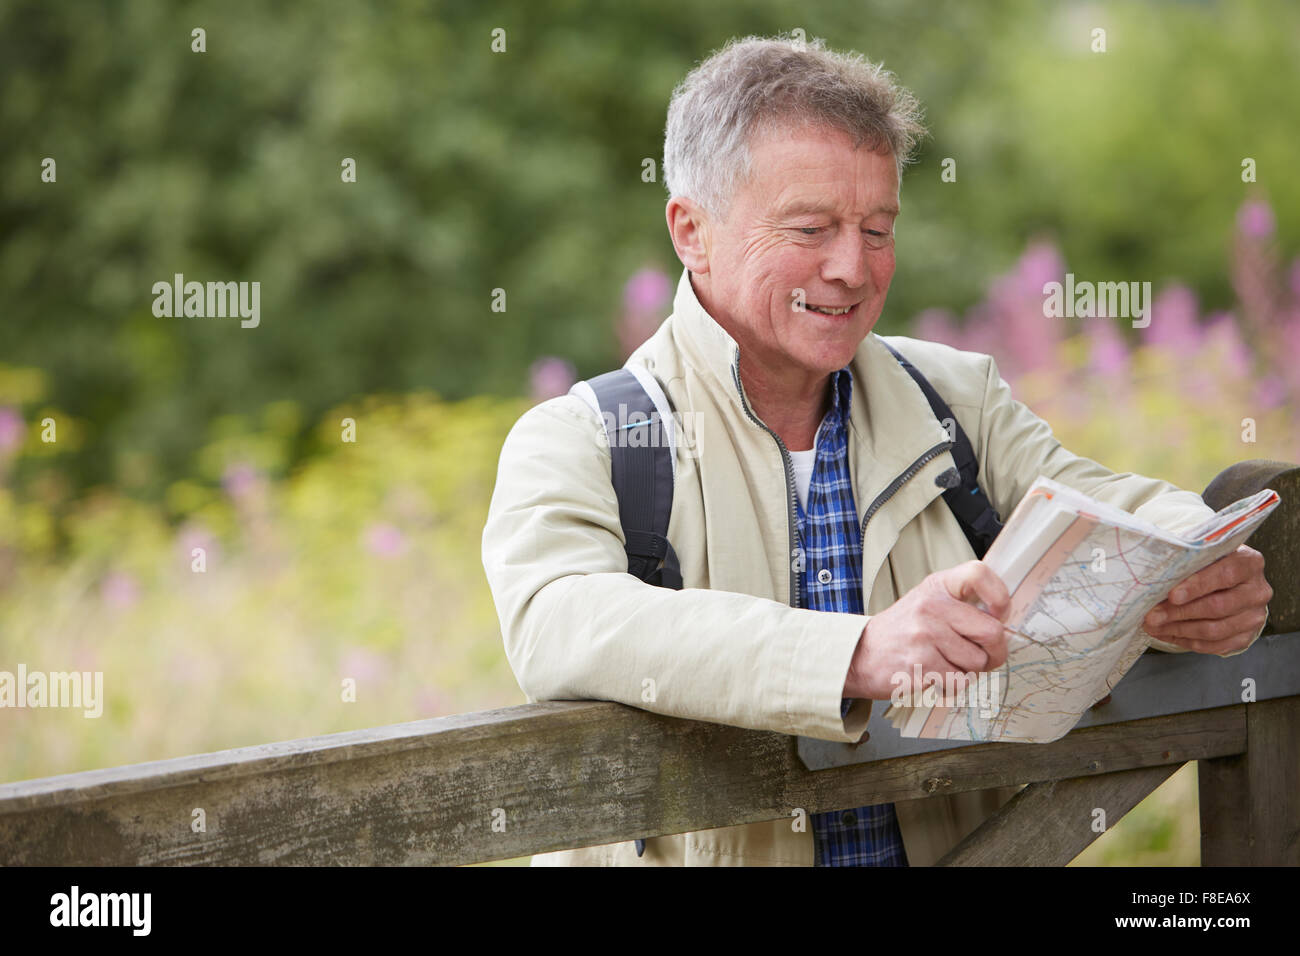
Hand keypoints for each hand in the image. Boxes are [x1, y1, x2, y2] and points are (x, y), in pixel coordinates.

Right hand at [843, 560, 1010, 699]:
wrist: (860, 654)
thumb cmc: (903, 631)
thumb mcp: (928, 602)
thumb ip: (962, 605)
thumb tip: (1004, 622)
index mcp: (937, 586)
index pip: (979, 574)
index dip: (999, 597)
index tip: (998, 614)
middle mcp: (931, 606)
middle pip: (992, 632)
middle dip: (994, 651)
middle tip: (981, 655)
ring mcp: (925, 636)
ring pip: (978, 662)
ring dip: (968, 670)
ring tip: (945, 662)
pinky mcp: (921, 666)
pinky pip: (960, 681)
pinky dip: (952, 684)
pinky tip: (935, 675)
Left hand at [1143, 545, 1271, 654]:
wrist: (1233, 583)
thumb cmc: (1211, 564)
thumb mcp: (1203, 554)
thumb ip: (1187, 562)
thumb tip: (1155, 578)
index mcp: (1249, 562)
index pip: (1225, 574)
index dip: (1197, 586)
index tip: (1172, 595)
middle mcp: (1257, 590)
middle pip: (1218, 606)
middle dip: (1179, 613)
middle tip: (1152, 616)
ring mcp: (1255, 616)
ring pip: (1215, 630)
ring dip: (1179, 629)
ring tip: (1154, 626)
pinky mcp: (1247, 636)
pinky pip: (1215, 645)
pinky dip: (1187, 641)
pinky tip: (1167, 634)